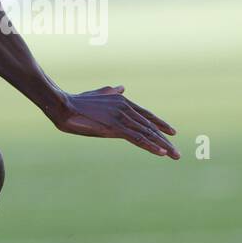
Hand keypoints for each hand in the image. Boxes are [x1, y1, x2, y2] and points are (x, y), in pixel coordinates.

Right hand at [50, 86, 179, 158]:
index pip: (147, 115)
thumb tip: (122, 87)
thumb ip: (112, 92)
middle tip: (177, 153)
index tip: (172, 132)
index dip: (160, 124)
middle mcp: (126, 109)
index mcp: (123, 102)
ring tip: (174, 156)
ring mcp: (121, 118)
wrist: (64, 104)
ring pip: (147, 134)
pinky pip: (137, 139)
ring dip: (163, 146)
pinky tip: (161, 153)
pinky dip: (150, 146)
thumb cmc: (78, 101)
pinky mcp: (115, 128)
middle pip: (151, 127)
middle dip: (165, 140)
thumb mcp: (99, 94)